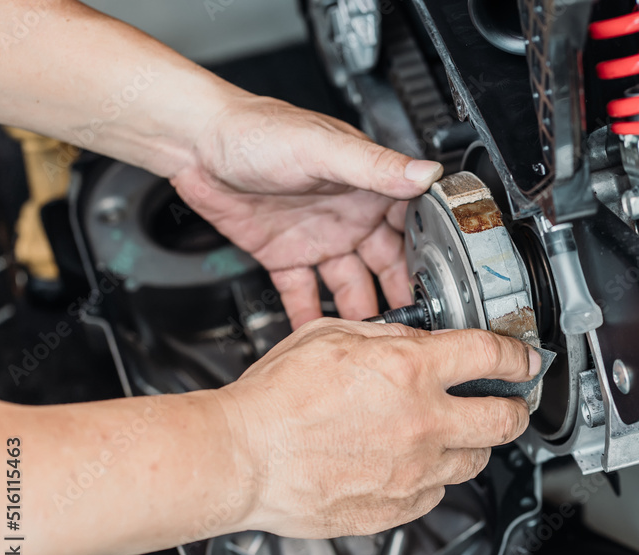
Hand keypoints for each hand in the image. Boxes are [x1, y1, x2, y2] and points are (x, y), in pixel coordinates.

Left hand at [169, 95, 443, 326]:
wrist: (196, 142)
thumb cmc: (258, 130)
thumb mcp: (325, 149)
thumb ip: (377, 167)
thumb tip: (427, 173)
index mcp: (367, 186)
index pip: (411, 225)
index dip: (428, 255)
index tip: (443, 287)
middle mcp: (349, 214)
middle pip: (387, 264)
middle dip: (402, 294)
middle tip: (415, 328)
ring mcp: (318, 237)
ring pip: (351, 285)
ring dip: (362, 313)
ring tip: (374, 340)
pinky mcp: (285, 255)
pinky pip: (304, 294)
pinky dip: (312, 317)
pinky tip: (323, 338)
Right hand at [216, 319, 540, 537]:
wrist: (242, 459)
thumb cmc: (275, 399)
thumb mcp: (332, 337)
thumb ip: (388, 337)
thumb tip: (420, 342)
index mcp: (409, 370)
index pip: (491, 355)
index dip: (517, 354)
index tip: (523, 359)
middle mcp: (422, 422)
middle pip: (504, 419)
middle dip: (515, 407)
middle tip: (508, 401)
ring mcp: (414, 471)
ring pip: (474, 461)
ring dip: (471, 444)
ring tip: (450, 433)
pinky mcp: (398, 508)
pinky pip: (436, 493)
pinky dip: (432, 476)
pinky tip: (409, 463)